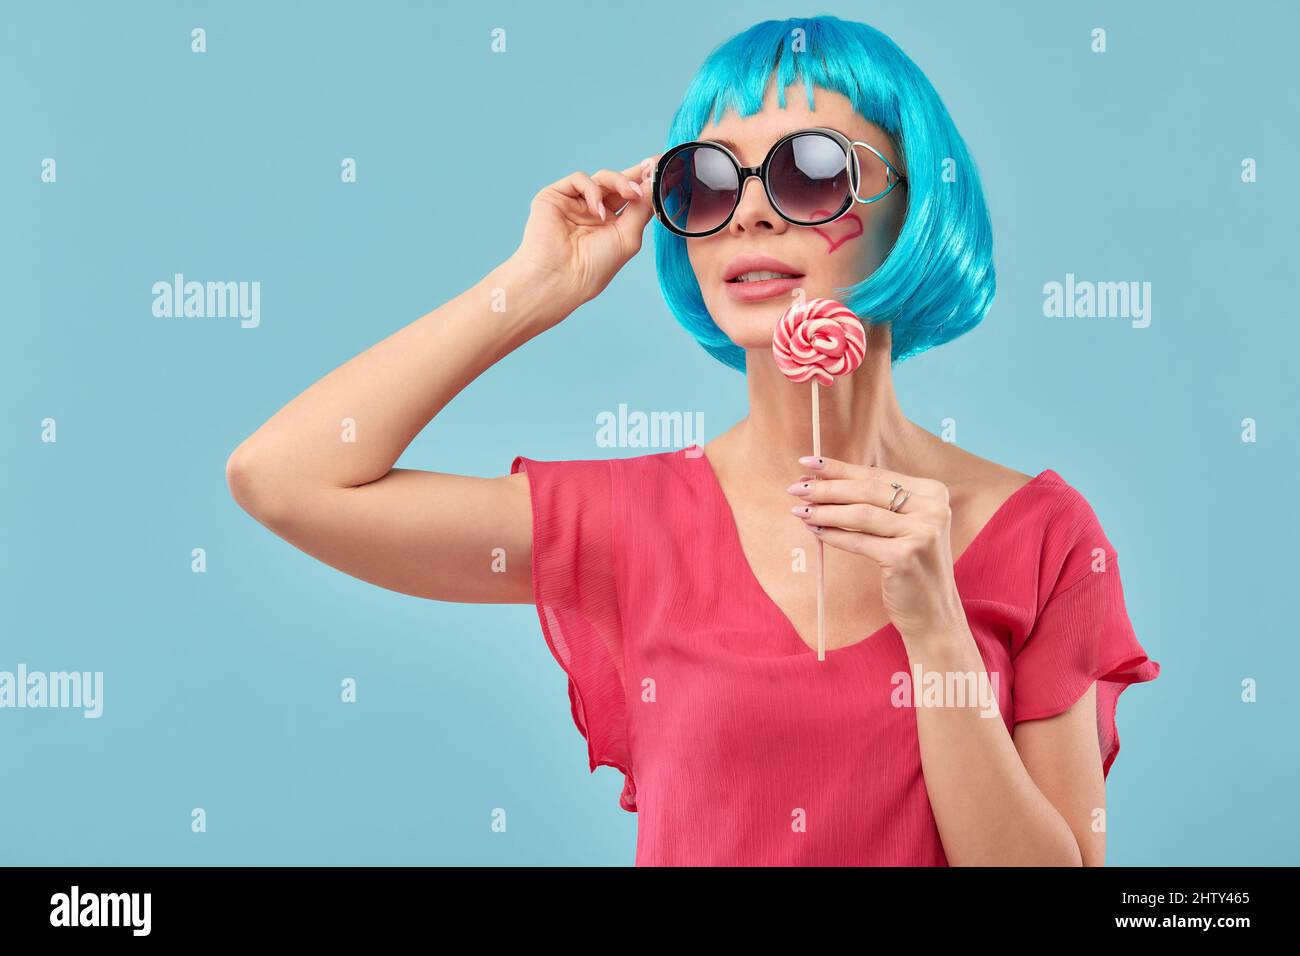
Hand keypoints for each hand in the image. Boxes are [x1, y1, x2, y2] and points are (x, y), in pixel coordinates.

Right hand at [508, 155, 660, 313]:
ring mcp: (575, 203)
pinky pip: (580, 179)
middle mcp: (594, 212)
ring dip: (620, 182)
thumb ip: (642, 208)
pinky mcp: (556, 196)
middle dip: (637, 174)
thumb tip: (654, 184)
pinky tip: (598, 211)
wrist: (561, 277)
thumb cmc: (595, 267)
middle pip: (618, 183)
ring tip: (631, 194)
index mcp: (612, 225)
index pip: (632, 198)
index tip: (664, 167)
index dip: (647, 183)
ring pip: (602, 178)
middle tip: (652, 166)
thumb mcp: (628, 237)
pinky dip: (593, 190)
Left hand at [787, 455, 966, 642]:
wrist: (933, 611)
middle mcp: (933, 509)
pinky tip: (815, 531)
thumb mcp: (903, 525)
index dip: (839, 468)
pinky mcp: (905, 557)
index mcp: (932, 493)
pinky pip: (858, 541)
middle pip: (866, 491)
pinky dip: (833, 535)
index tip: (807, 462)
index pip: (876, 474)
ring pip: (859, 514)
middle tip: (795, 488)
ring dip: (824, 511)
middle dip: (826, 488)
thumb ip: (874, 502)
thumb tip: (819, 479)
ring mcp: (921, 533)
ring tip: (799, 511)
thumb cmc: (911, 565)